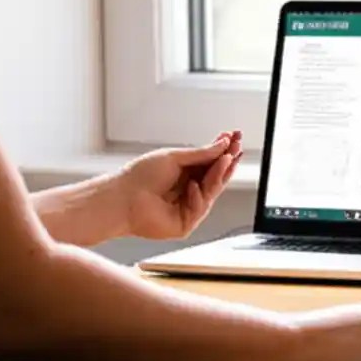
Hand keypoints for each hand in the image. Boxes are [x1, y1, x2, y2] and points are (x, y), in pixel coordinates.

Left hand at [116, 131, 243, 240]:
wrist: (122, 198)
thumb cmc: (141, 176)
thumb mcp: (175, 158)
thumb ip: (202, 154)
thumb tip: (223, 144)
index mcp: (184, 174)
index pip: (210, 163)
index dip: (224, 151)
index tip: (236, 137)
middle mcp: (188, 190)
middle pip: (215, 177)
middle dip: (228, 162)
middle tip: (238, 148)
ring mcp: (188, 208)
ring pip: (212, 192)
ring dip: (219, 175)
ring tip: (226, 159)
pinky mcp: (184, 223)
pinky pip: (200, 209)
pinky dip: (197, 197)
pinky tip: (193, 186)